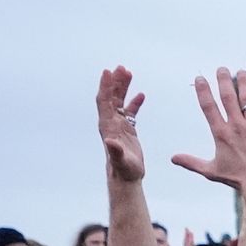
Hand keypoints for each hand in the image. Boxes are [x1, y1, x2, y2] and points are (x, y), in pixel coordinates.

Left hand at [96, 66, 146, 182]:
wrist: (126, 177)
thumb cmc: (124, 170)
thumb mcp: (121, 161)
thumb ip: (115, 150)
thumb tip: (109, 141)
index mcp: (107, 126)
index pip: (104, 101)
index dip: (105, 86)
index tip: (108, 72)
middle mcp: (111, 122)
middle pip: (111, 97)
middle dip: (114, 82)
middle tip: (120, 67)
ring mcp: (119, 125)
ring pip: (119, 101)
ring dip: (123, 87)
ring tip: (128, 73)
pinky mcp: (127, 129)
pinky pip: (130, 111)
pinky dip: (134, 102)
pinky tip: (141, 94)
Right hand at [170, 69, 245, 190]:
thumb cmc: (236, 179)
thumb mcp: (210, 171)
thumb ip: (191, 162)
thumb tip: (173, 158)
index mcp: (221, 133)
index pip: (208, 107)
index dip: (203, 91)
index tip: (199, 78)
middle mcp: (237, 126)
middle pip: (228, 97)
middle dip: (224, 80)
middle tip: (222, 68)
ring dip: (245, 84)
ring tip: (242, 72)